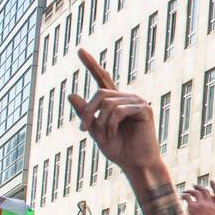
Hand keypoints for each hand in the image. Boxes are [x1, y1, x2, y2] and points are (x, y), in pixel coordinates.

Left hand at [67, 47, 160, 176]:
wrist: (135, 164)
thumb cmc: (118, 149)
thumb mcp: (95, 131)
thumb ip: (85, 113)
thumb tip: (70, 94)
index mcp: (116, 101)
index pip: (102, 78)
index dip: (91, 64)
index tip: (79, 50)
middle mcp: (127, 98)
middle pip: (100, 92)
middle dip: (88, 111)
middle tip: (83, 128)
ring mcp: (137, 102)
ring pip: (107, 102)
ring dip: (100, 122)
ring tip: (104, 136)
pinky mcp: (144, 109)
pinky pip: (118, 111)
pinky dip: (111, 125)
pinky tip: (114, 134)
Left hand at [182, 181, 214, 214]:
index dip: (214, 186)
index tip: (211, 181)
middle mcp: (210, 205)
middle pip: (205, 191)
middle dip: (200, 187)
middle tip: (195, 186)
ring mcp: (201, 205)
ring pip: (197, 192)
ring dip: (191, 190)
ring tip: (186, 191)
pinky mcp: (193, 206)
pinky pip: (188, 197)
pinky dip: (185, 195)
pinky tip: (182, 196)